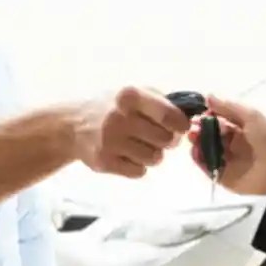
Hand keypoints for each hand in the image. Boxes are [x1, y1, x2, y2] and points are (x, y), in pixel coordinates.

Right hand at [74, 86, 189, 177]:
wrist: (72, 124)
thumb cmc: (111, 107)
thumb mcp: (132, 92)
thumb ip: (162, 100)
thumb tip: (193, 114)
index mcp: (129, 95)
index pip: (170, 116)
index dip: (181, 125)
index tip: (179, 127)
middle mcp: (119, 117)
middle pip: (165, 140)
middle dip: (168, 141)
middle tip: (158, 137)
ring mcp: (110, 141)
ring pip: (155, 158)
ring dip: (153, 154)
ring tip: (139, 144)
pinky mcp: (104, 161)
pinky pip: (139, 172)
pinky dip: (138, 166)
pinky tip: (126, 154)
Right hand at [187, 94, 265, 195]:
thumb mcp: (252, 116)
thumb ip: (229, 106)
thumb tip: (207, 96)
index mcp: (241, 128)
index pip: (219, 119)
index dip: (208, 115)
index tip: (199, 113)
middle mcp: (232, 143)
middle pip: (210, 133)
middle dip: (200, 128)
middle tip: (193, 126)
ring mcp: (227, 160)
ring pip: (206, 148)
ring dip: (197, 141)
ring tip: (193, 137)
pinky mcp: (222, 175)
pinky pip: (206, 166)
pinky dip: (199, 158)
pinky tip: (195, 151)